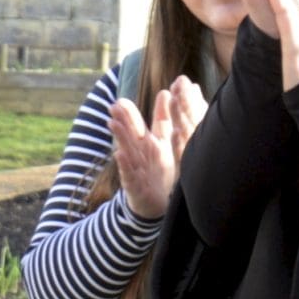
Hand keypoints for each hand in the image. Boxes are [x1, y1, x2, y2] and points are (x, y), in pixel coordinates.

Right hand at [102, 76, 206, 217]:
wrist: (152, 205)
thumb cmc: (161, 174)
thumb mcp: (170, 151)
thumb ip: (173, 130)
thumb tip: (186, 107)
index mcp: (157, 143)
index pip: (160, 123)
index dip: (162, 109)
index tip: (166, 93)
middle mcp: (145, 152)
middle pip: (136, 131)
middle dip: (128, 117)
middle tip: (119, 101)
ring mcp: (137, 167)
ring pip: (127, 148)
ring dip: (120, 135)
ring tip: (112, 122)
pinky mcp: (133, 184)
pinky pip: (128, 173)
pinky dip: (124, 163)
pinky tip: (118, 153)